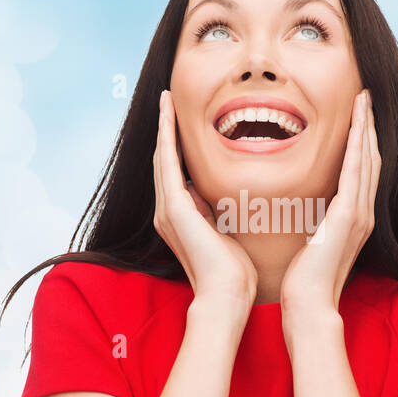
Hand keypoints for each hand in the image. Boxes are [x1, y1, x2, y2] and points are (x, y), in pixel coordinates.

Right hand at [153, 89, 258, 312]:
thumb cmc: (235, 272)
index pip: (176, 173)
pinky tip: (167, 116)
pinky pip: (167, 163)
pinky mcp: (173, 209)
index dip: (176, 145)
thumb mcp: (227, 233)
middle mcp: (168, 212)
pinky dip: (166, 137)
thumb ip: (219, 214)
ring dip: (163, 127)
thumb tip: (222, 196)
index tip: (179, 121)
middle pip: (164, 161)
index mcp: (182, 217)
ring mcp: (167, 210)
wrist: (227, 295)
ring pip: (162, 158)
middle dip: (165, 130)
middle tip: (167, 101)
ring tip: (165, 101)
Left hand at [280, 88, 378, 333]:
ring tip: (365, 101)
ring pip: (367, 160)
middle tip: (366, 98)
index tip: (358, 118)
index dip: (362, 142)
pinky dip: (358, 145)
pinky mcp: (349, 216)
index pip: (361, 172)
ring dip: (366, 128)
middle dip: (369, 127)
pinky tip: (358, 125)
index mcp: (354, 219)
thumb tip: (300, 209)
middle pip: (371, 160)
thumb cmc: (304, 281)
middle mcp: (363, 214)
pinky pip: (356, 171)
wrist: (309, 305)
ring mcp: (360, 214)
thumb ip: (313, 223)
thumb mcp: (310, 244)